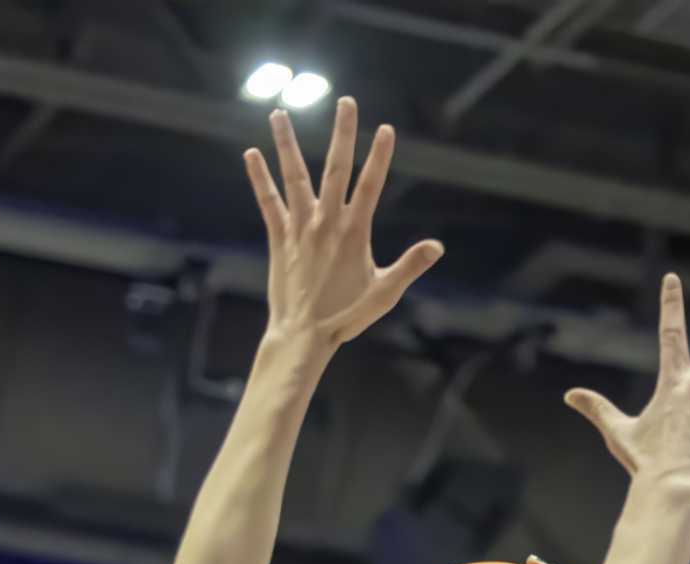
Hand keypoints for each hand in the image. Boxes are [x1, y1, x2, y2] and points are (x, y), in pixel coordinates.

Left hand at [243, 98, 442, 349]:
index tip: (386, 129)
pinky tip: (251, 154)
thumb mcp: (384, 293)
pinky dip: (259, 178)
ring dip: (287, 143)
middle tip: (345, 101)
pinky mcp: (280, 238)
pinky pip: (268, 202)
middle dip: (343, 133)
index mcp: (355, 232)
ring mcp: (301, 227)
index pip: (370, 185)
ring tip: (278, 113)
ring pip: (294, 176)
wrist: (304, 335)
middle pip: (336, 168)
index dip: (379, 156)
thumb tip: (437, 247)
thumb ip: (410, 266)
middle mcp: (327, 222)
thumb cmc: (346, 317)